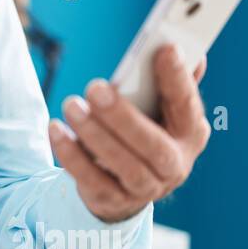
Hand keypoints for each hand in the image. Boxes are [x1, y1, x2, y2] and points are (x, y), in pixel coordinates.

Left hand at [48, 45, 209, 223]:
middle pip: (152, 144)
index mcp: (190, 133)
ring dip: (94, 134)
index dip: (178, 78)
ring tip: (71, 105)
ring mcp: (146, 188)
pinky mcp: (113, 200)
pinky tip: (56, 129)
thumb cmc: (145, 133)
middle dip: (122, 115)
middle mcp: (175, 165)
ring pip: (123, 164)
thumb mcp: (160, 110)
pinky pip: (91, 180)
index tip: (165, 48)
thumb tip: (186, 50)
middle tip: (95, 87)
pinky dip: (71, 154)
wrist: (128, 187)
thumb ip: (171, 83)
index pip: (187, 106)